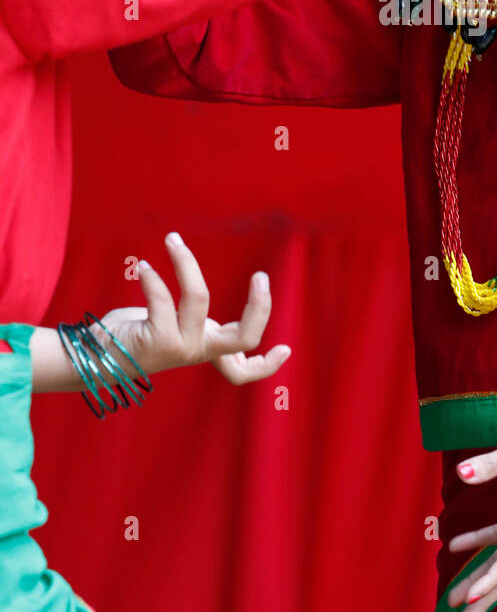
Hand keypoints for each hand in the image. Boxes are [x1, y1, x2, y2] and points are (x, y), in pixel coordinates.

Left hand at [97, 231, 289, 384]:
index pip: (242, 371)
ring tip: (172, 240)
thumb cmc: (133, 336)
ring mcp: (180, 349)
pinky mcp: (158, 341)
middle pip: (244, 339)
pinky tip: (144, 267)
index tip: (286, 347)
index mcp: (204, 349)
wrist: (94, 358)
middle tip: (260, 276)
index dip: (268, 364)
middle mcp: (197, 351)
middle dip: (259, 307)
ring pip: (199, 299)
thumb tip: (196, 290)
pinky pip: (164, 300)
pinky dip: (154, 279)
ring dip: (185, 264)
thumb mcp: (169, 326)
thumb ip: (189, 318)